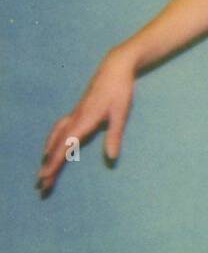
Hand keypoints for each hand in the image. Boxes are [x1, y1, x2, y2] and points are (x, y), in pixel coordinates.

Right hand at [36, 46, 137, 197]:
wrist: (115, 67)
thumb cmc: (120, 90)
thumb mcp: (121, 113)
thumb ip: (115, 135)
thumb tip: (111, 158)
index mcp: (85, 120)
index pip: (66, 146)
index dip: (54, 162)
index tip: (45, 177)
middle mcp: (75, 118)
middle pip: (57, 145)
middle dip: (49, 165)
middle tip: (41, 185)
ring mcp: (75, 114)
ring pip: (56, 137)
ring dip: (49, 154)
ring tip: (44, 169)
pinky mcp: (77, 111)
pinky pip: (59, 129)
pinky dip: (52, 141)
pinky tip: (52, 146)